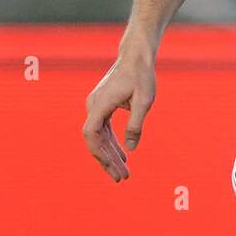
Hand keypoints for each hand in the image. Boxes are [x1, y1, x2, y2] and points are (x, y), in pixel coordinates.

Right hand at [83, 49, 155, 181]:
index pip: (91, 134)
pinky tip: (123, 156)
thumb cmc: (142, 76)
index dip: (99, 153)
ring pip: (100, 137)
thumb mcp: (144, 101)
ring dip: (110, 155)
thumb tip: (131, 149)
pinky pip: (104, 130)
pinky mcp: (103, 106)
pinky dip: (112, 144)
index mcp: (100, 104)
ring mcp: (97, 106)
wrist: (136, 56)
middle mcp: (94, 106)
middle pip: (95, 140)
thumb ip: (136, 125)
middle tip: (122, 178)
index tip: (112, 168)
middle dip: (107, 160)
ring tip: (123, 172)